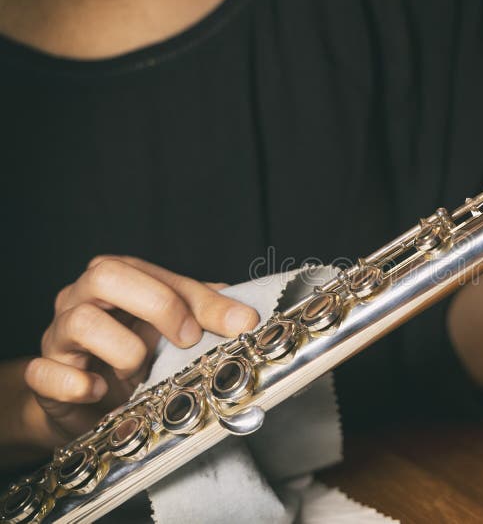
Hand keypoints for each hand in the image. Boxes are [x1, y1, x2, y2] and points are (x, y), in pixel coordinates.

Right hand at [23, 256, 258, 442]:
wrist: (87, 401)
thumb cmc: (133, 351)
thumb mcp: (174, 328)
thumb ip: (205, 314)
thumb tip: (244, 314)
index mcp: (118, 278)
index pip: (155, 274)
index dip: (199, 299)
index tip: (237, 324)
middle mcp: (82, 298)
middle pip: (106, 276)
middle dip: (157, 306)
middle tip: (187, 339)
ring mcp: (58, 336)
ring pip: (80, 323)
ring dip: (125, 352)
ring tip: (141, 374)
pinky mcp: (44, 375)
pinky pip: (46, 373)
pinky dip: (77, 384)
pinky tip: (100, 392)